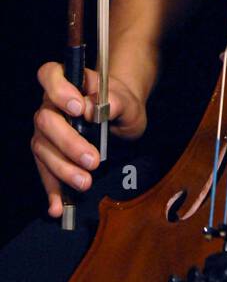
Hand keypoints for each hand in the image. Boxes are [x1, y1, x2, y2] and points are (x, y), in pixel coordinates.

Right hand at [32, 61, 147, 217]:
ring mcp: (47, 131)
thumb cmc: (122, 103)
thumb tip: (92, 108)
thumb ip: (114, 101)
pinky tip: (58, 207)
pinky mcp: (48, 156)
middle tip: (93, 160)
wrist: (121, 117)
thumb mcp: (127, 101)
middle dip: (68, 142)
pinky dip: (52, 191)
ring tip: (85, 183)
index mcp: (69, 82)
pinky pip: (45, 173)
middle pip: (46, 120)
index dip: (58, 90)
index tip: (78, 108)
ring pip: (43, 149)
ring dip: (63, 169)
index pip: (50, 75)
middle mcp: (51, 105)